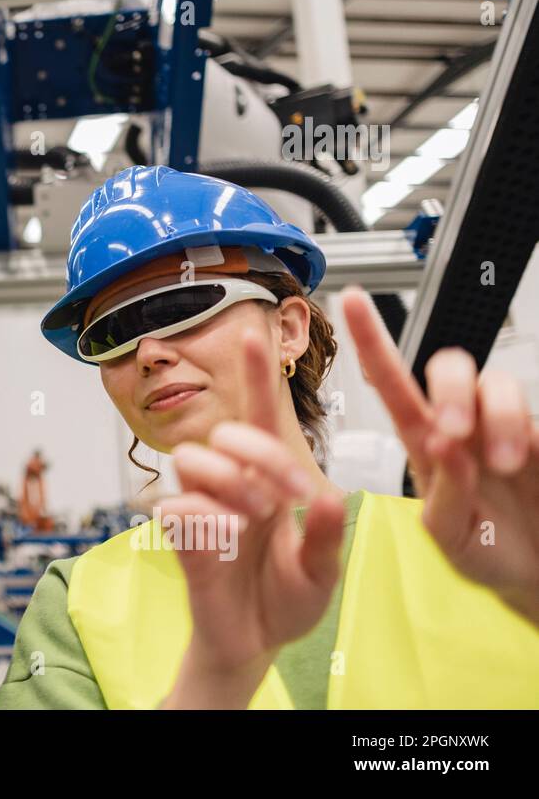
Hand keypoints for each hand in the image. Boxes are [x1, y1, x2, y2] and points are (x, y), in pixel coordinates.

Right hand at [163, 331, 344, 707]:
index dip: (256, 374)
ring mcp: (202, 505)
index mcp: (270, 479)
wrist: (252, 643)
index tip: (252, 331)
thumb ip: (325, 538)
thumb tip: (324, 498)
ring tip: (254, 519)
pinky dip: (206, 519)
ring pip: (193, 457)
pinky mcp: (179, 534)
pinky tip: (227, 540)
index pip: (261, 416)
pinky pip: (177, 504)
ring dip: (230, 482)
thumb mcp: (324, 574)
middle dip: (260, 454)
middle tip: (285, 498)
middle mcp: (232, 483)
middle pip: (227, 431)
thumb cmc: (286, 601)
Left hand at [341, 287, 538, 625]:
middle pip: (452, 366)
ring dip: (501, 418)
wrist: (538, 572)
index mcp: (427, 444)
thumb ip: (444, 497)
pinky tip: (531, 460)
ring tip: (504, 465)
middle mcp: (467, 424)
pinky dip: (533, 433)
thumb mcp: (449, 536)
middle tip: (453, 433)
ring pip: (501, 383)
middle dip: (452, 390)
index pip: (393, 382)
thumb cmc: (484, 551)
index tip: (351, 299)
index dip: (371, 339)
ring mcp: (510, 426)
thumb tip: (444, 446)